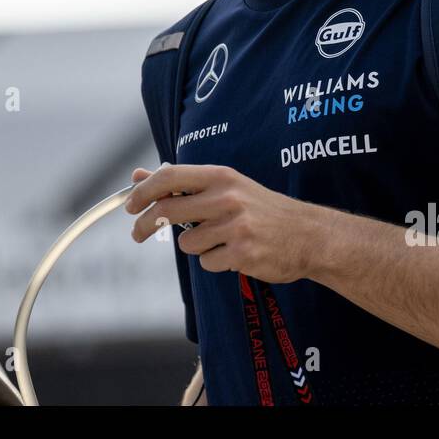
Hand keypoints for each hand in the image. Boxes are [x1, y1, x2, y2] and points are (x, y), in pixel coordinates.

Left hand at [125, 164, 313, 282]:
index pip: (170, 177)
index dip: (144, 191)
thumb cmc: (261, 209)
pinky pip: (207, 262)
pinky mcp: (242, 253)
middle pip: (166, 211)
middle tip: (137, 234)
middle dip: (144, 226)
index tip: (130, 205)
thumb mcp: (226, 186)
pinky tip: (235, 253)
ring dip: (195, 246)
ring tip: (219, 240)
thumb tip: (138, 176)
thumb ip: (182, 183)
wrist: (308, 235)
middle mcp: (227, 197)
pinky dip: (215, 261)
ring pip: (186, 243)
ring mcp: (235, 226)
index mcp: (221, 176)